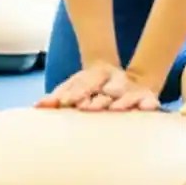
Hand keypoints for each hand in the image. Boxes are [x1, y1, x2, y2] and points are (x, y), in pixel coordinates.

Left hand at [36, 62, 158, 111]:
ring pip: (125, 93)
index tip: (68, 102)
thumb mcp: (73, 89)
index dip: (77, 92)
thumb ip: (57, 97)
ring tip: (116, 109)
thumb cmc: (90, 89)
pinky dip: (148, 104)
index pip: (84, 83)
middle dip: (96, 99)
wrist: (118, 78)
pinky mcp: (144, 96)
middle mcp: (112, 78)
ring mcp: (129, 87)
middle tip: (87, 108)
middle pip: (105, 88)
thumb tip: (37, 107)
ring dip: (121, 101)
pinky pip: (148, 100)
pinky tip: (148, 108)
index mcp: (95, 75)